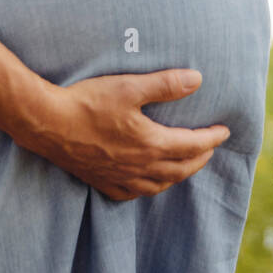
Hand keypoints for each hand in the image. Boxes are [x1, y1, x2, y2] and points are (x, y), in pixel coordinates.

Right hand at [19, 69, 229, 199]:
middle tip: (209, 147)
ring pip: (160, 184)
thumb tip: (197, 79)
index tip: (224, 131)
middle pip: (181, 168)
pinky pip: (133, 193)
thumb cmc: (88, 102)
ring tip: (185, 164)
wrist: (48, 124)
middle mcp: (140, 167)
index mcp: (151, 144)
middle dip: (199, 158)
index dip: (211, 138)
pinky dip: (149, 187)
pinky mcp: (102, 182)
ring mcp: (121, 178)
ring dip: (178, 174)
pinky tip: (147, 182)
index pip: (192, 145)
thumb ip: (165, 84)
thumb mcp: (129, 87)